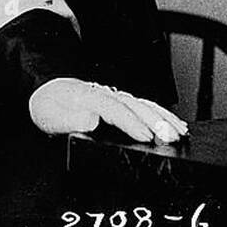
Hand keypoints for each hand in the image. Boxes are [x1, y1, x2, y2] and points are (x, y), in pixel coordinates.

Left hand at [29, 78, 188, 144]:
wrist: (46, 90)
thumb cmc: (48, 106)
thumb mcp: (49, 115)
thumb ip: (68, 119)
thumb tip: (90, 121)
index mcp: (88, 97)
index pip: (114, 110)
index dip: (131, 123)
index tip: (145, 136)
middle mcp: (105, 94)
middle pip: (134, 105)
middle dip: (155, 120)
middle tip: (172, 136)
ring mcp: (114, 96)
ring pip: (143, 104)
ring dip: (162, 117)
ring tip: (179, 131)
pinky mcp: (120, 101)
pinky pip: (144, 105)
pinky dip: (162, 113)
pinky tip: (175, 123)